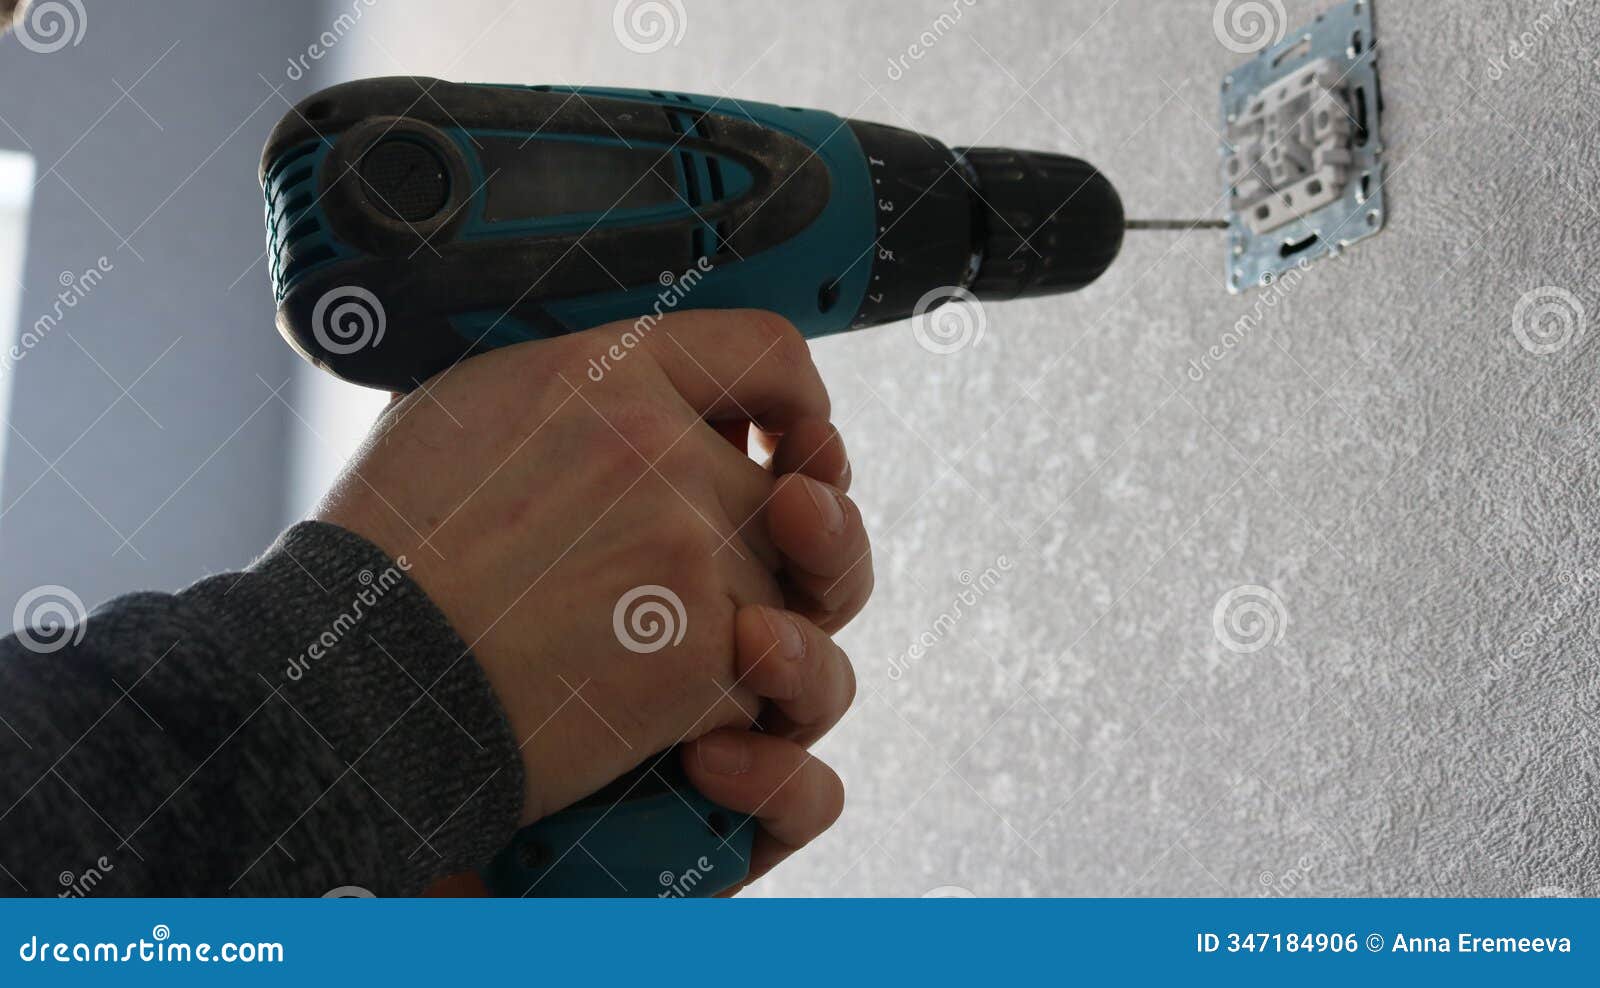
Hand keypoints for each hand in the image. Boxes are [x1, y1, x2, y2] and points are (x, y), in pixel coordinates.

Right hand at [315, 310, 870, 841]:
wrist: (354, 676)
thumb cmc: (391, 549)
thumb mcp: (467, 404)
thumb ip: (580, 384)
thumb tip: (652, 387)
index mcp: (610, 373)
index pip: (766, 353)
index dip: (797, 400)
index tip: (791, 436)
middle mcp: (664, 450)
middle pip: (792, 492)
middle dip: (777, 544)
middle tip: (737, 577)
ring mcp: (690, 553)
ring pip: (789, 593)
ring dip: (750, 630)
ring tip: (683, 654)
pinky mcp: (702, 656)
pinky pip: (766, 680)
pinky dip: (722, 707)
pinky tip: (653, 709)